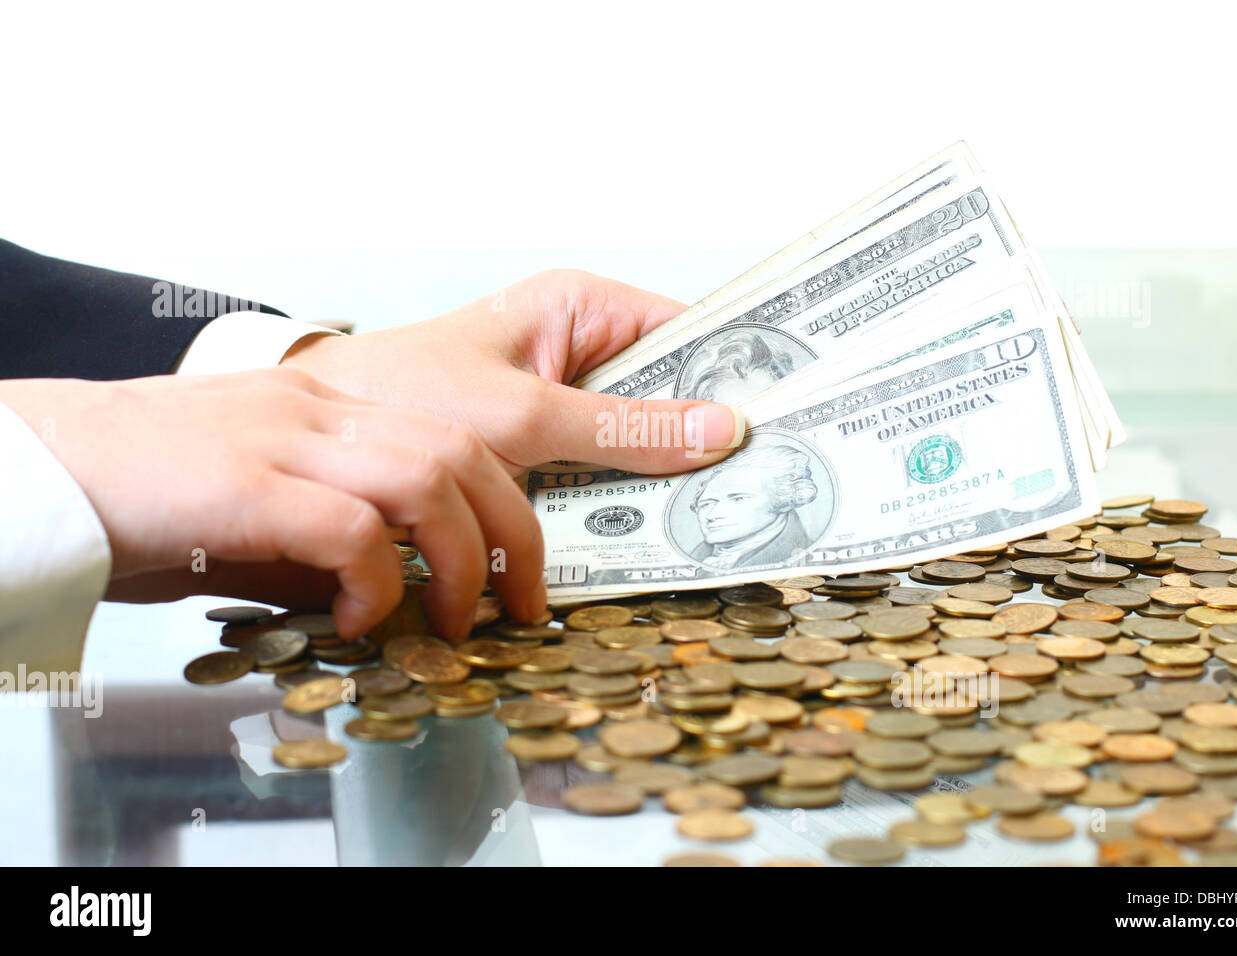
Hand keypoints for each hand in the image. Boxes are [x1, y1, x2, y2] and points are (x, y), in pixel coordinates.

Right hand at [0, 368, 547, 638]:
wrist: (39, 466)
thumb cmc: (141, 489)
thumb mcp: (257, 501)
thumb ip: (325, 531)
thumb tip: (385, 587)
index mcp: (328, 405)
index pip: (455, 436)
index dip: (506, 505)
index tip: (519, 568)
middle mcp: (319, 409)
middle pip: (464, 453)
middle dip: (512, 536)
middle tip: (518, 604)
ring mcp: (285, 439)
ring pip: (428, 480)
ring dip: (459, 561)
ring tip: (452, 621)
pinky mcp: (245, 484)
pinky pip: (350, 530)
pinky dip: (375, 584)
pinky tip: (360, 620)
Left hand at [280, 270, 746, 475]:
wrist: (320, 449)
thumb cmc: (403, 399)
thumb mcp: (523, 416)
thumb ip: (625, 429)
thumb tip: (725, 430)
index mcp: (582, 309)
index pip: (689, 331)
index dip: (740, 370)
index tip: (790, 415)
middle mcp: (580, 350)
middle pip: (672, 392)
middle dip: (709, 437)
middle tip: (771, 481)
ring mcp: (564, 405)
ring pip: (640, 442)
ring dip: (668, 480)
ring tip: (730, 515)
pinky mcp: (544, 454)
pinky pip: (604, 477)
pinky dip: (625, 506)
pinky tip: (657, 535)